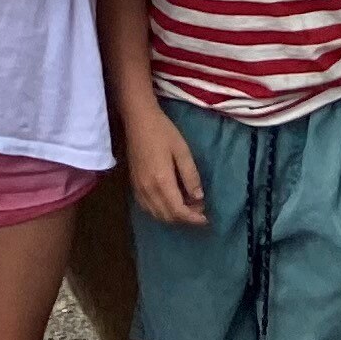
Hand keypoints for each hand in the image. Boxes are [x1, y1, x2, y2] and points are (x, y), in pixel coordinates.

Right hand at [121, 107, 206, 227]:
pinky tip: (169, 203)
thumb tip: (199, 198)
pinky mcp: (134, 185)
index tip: (206, 219)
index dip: (193, 218)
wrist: (138, 121)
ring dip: (173, 217)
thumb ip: (191, 176)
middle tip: (199, 210)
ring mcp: (139, 189)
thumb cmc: (163, 132)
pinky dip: (160, 212)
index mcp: (162, 181)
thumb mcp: (182, 151)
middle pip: (167, 216)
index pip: (178, 211)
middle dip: (185, 219)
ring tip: (187, 207)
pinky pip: (147, 208)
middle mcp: (148, 190)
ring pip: (157, 215)